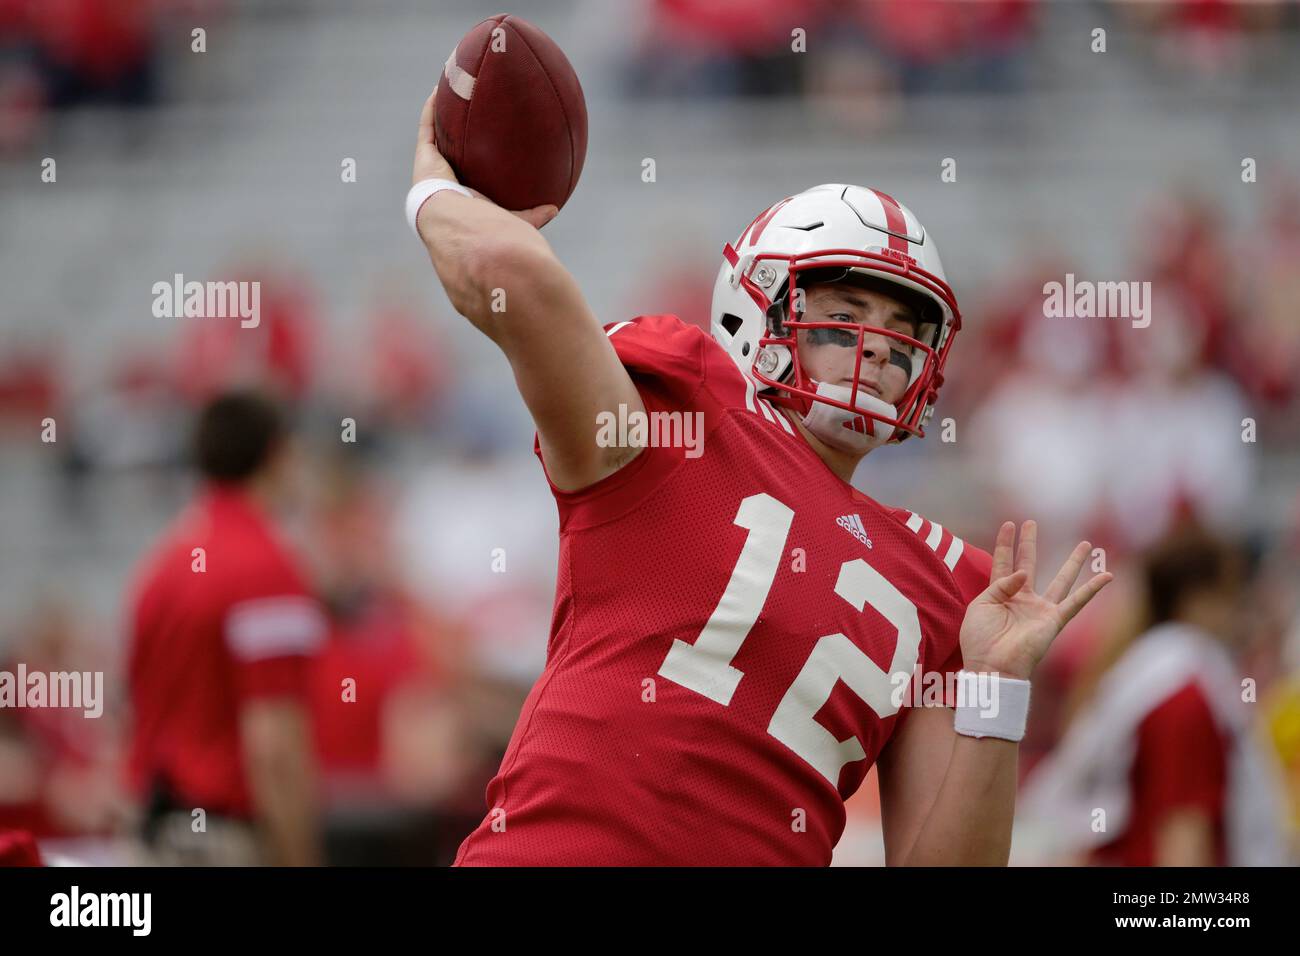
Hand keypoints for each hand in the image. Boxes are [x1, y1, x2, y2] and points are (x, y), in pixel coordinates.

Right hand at [412, 91, 557, 229]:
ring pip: (438, 134)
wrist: (456, 221)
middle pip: (453, 150)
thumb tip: (554, 208)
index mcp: (464, 194)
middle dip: (457, 134)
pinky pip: (427, 125)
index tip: (483, 144)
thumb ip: (532, 215)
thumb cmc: (485, 223)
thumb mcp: (513, 219)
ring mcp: (433, 166)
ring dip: (442, 115)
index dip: (474, 159)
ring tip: (451, 92)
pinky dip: (432, 107)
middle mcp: (446, 179)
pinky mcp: (423, 155)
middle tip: (468, 116)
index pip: (469, 174)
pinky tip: (439, 88)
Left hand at [959, 520, 1112, 680]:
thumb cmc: (980, 640)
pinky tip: (1107, 577)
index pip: (1004, 563)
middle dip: (1030, 543)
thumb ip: (1001, 584)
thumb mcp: (981, 605)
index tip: (1009, 524)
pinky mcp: (1053, 620)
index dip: (1006, 544)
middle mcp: (1022, 599)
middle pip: (1028, 564)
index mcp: (999, 595)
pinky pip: (1077, 602)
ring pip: (1060, 580)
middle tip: (1032, 522)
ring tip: (1084, 544)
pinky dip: (1092, 590)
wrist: (992, 667)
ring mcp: (1039, 609)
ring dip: (1072, 562)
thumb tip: (1023, 573)